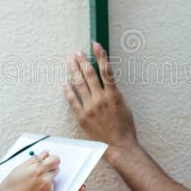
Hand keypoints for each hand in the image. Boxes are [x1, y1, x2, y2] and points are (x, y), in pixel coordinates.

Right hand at [0, 151, 59, 190]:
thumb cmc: (9, 190)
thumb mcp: (17, 170)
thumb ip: (33, 160)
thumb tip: (44, 153)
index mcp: (37, 169)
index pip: (54, 159)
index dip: (50, 159)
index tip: (46, 160)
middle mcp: (45, 178)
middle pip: (56, 167)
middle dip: (50, 167)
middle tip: (40, 171)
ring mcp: (47, 188)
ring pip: (53, 178)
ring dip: (47, 178)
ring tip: (33, 183)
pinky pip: (50, 188)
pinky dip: (45, 188)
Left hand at [64, 42, 137, 161]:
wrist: (119, 146)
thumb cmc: (125, 126)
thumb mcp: (124, 105)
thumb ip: (114, 92)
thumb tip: (106, 81)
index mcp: (113, 95)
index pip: (106, 70)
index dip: (100, 55)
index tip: (95, 45)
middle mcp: (100, 99)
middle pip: (89, 74)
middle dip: (83, 61)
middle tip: (77, 52)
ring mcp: (90, 108)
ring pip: (80, 85)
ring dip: (74, 71)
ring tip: (70, 62)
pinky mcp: (82, 117)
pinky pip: (73, 100)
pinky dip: (68, 91)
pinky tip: (65, 83)